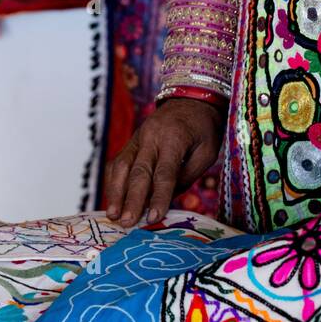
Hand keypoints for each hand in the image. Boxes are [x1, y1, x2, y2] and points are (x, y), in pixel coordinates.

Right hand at [103, 98, 225, 227]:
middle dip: (131, 199)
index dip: (159, 197)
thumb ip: (187, 174)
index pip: (165, 173)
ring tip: (113, 215)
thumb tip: (166, 197)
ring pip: (121, 166)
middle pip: (139, 171)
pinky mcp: (131, 141)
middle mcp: (152, 136)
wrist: (192, 99)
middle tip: (126, 222)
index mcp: (175, 138)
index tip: (153, 218)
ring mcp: (138, 137)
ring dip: (116, 192)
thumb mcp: (207, 151)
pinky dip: (113, 182)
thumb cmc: (204, 128)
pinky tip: (113, 200)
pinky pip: (118, 161)